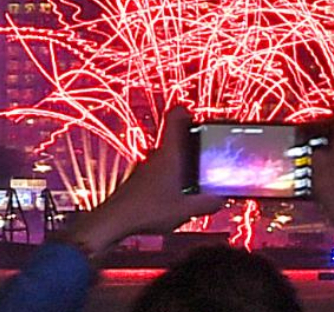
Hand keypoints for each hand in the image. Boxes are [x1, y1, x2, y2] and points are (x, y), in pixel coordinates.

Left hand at [62, 107, 222, 254]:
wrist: (114, 221)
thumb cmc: (145, 211)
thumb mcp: (185, 210)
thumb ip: (206, 204)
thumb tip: (220, 200)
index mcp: (169, 154)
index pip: (174, 118)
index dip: (186, 112)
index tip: (196, 116)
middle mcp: (156, 156)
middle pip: (174, 140)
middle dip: (190, 146)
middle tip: (205, 156)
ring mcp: (146, 168)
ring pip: (166, 158)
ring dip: (179, 165)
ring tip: (193, 183)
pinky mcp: (139, 181)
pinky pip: (158, 173)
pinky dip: (169, 179)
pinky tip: (175, 198)